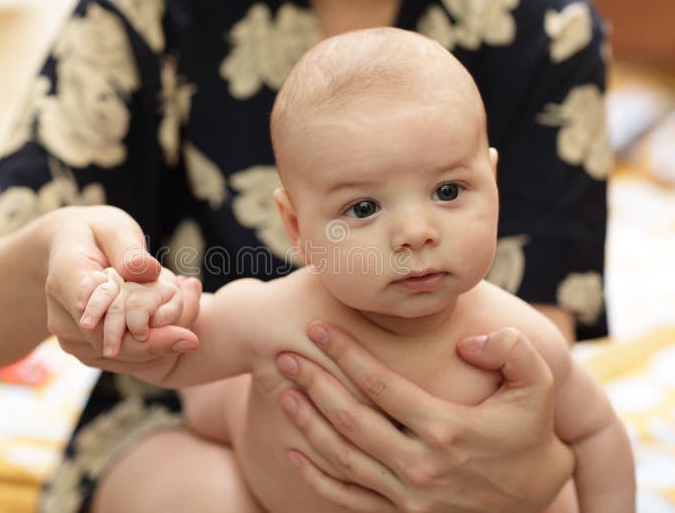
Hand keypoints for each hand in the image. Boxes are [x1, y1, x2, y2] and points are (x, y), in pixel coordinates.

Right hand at [43, 206, 200, 373]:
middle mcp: (62, 317)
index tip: (186, 337)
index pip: (103, 319)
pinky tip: (173, 328)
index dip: (144, 333)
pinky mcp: (84, 349)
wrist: (70, 248)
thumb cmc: (97, 232)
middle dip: (159, 341)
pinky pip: (123, 359)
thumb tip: (148, 270)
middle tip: (194, 333)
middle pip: (115, 346)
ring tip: (189, 322)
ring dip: (158, 345)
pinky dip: (151, 346)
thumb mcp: (113, 228)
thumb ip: (129, 249)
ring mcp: (71, 338)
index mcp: (65, 280)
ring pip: (122, 358)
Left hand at [275, 322, 572, 511]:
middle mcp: (422, 465)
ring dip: (308, 424)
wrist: (539, 495)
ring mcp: (409, 496)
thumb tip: (468, 340)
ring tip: (284, 393)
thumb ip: (512, 351)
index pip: (381, 385)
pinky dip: (317, 476)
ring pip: (343, 458)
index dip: (346, 353)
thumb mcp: (538, 387)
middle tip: (285, 356)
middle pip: (351, 420)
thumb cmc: (531, 432)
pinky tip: (294, 451)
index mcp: (448, 429)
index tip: (318, 328)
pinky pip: (349, 498)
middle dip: (314, 383)